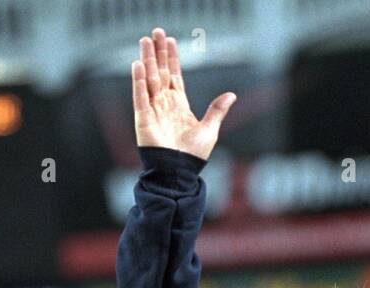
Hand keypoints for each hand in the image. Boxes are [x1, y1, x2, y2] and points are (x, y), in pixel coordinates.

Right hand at [132, 27, 234, 161]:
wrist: (179, 173)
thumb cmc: (193, 156)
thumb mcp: (209, 129)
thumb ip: (217, 110)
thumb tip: (231, 94)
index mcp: (179, 105)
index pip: (174, 76)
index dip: (173, 58)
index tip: (171, 41)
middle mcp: (164, 104)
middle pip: (160, 72)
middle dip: (158, 52)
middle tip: (155, 32)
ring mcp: (152, 110)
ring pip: (149, 79)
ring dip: (147, 60)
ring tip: (145, 41)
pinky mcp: (143, 120)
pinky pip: (139, 97)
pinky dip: (138, 81)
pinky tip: (138, 65)